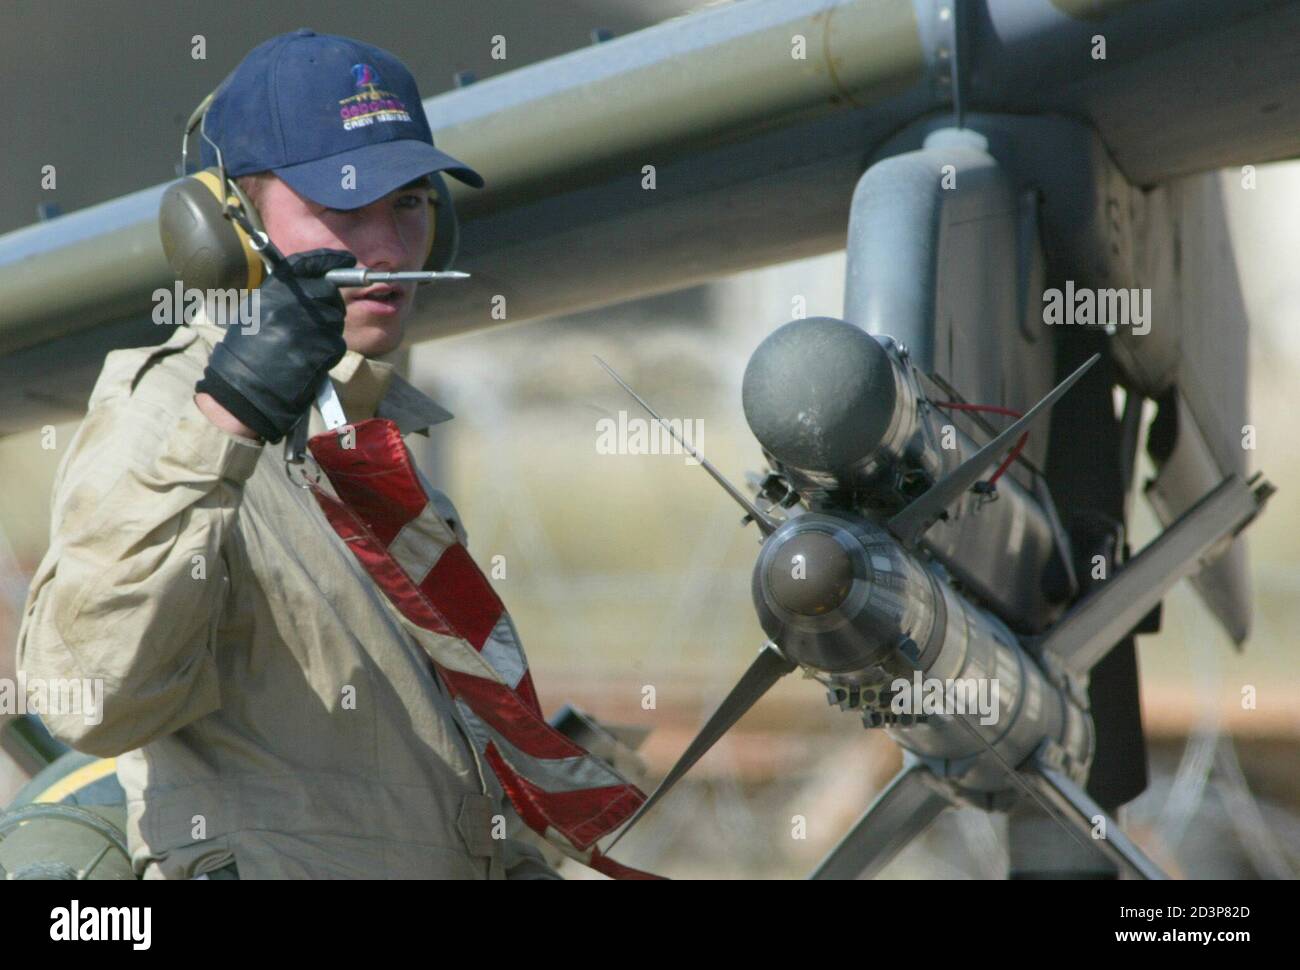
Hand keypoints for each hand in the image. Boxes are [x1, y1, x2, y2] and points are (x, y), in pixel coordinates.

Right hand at [194, 249, 355, 442]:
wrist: (244, 389)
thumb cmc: (246, 352)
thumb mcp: (257, 312)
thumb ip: (285, 296)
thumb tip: (316, 285)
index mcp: (275, 290)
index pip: (309, 264)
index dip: (329, 260)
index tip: (344, 260)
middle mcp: (295, 302)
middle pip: (329, 293)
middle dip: (328, 304)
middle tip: (315, 320)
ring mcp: (312, 325)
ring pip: (334, 319)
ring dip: (327, 330)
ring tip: (303, 345)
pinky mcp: (325, 348)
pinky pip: (335, 343)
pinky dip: (327, 351)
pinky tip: (307, 360)